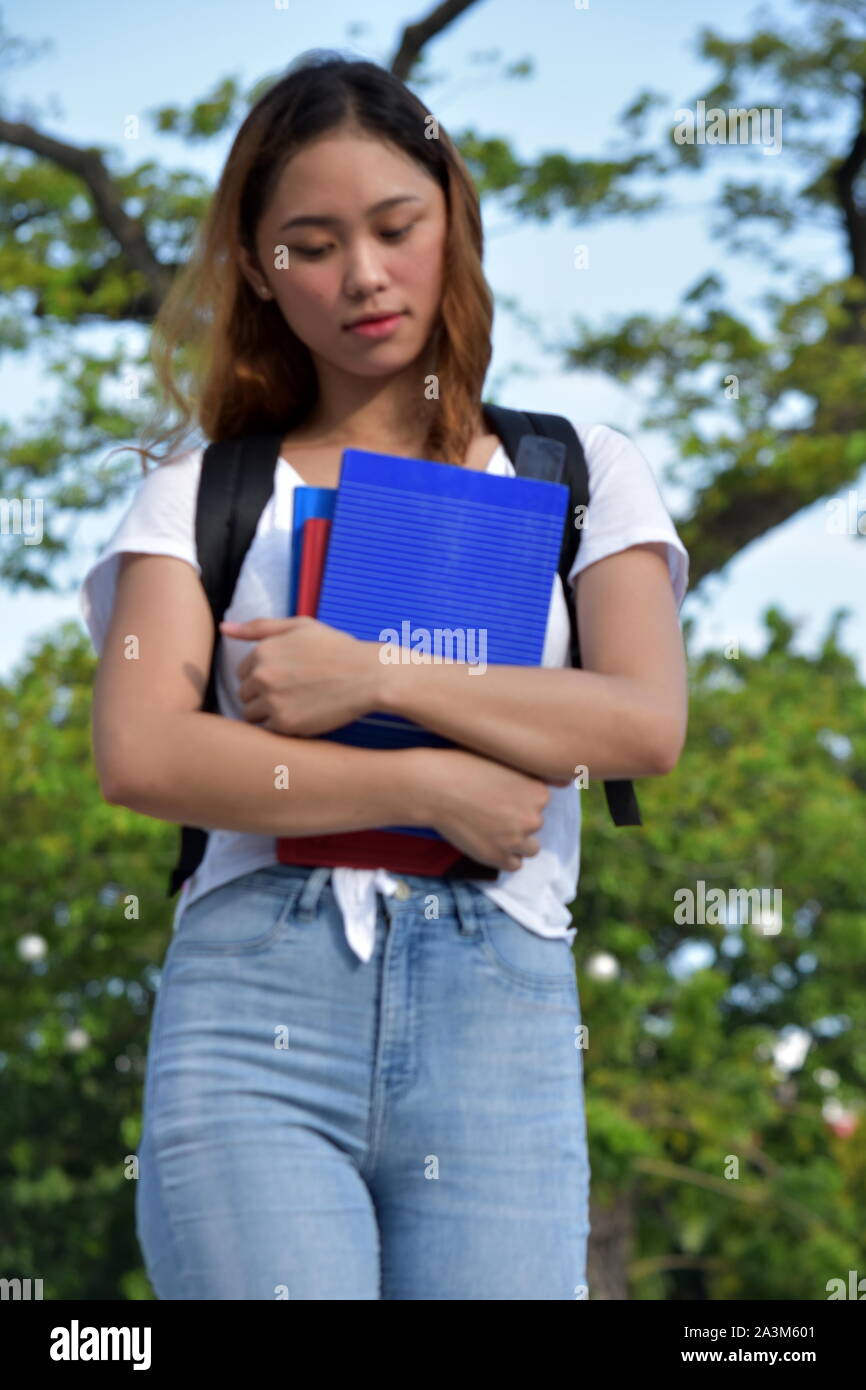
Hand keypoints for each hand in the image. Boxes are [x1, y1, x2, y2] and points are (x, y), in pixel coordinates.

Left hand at [221, 615, 382, 735]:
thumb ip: (259, 627)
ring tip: (297, 706)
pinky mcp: (285, 724)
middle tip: (294, 693)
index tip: (287, 677)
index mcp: (262, 651)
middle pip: (245, 694)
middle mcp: (262, 676)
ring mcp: (271, 701)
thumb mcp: (300, 626)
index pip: (243, 672)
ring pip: (251, 715)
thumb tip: (224, 628)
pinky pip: (268, 731)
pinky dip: (282, 726)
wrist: (368, 676)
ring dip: (268, 713)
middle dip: (263, 695)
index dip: (264, 676)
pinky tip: (303, 716)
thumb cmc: (337, 649)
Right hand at [409, 746, 552, 872]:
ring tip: (488, 826)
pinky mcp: (499, 857)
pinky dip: (503, 856)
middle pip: (535, 824)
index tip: (499, 791)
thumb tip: (571, 783)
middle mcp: (534, 817)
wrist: (433, 787)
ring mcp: (517, 840)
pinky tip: (485, 840)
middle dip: (517, 819)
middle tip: (489, 807)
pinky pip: (514, 865)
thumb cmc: (464, 766)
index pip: (541, 801)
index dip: (520, 797)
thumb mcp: (504, 759)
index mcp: (539, 792)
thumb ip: (535, 773)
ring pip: (530, 848)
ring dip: (515, 841)